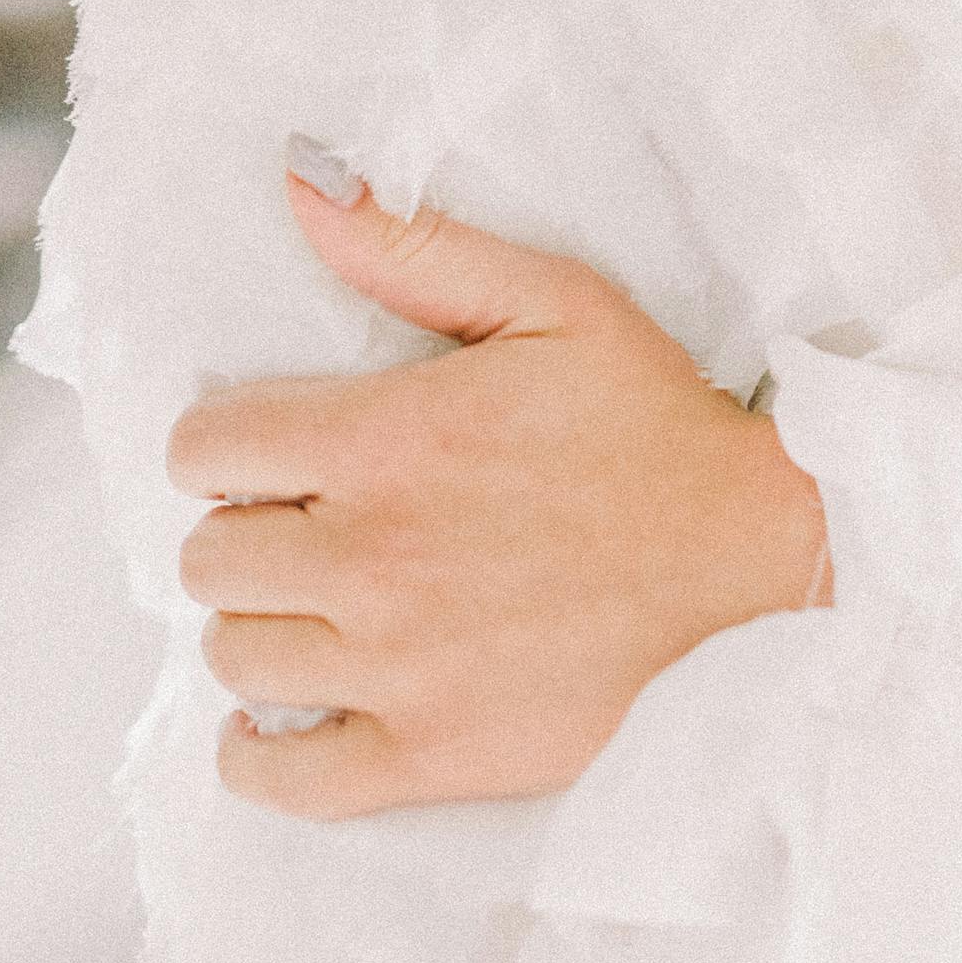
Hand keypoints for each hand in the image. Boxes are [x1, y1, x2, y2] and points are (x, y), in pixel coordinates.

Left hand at [166, 155, 829, 820]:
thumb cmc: (656, 426)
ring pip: (234, 658)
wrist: (756, 563)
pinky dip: (261, 759)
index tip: (277, 455)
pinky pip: (284, 782)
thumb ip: (414, 249)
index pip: (204, 450)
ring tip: (320, 611)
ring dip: (263, 630)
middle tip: (310, 529)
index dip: (229, 446)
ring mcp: (396, 667)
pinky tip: (284, 722)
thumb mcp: (553, 301)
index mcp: (387, 442)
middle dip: (246, 533)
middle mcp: (371, 557)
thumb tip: (300, 180)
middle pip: (208, 559)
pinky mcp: (431, 756)